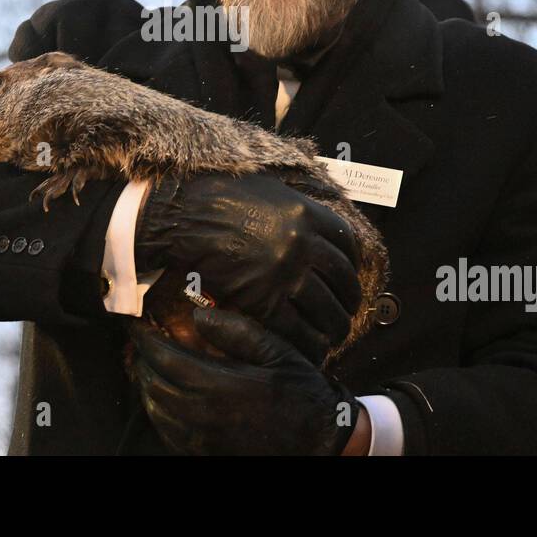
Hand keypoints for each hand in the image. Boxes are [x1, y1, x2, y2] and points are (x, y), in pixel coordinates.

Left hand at [130, 307, 359, 454]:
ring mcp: (203, 439)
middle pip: (153, 385)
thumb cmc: (301, 393)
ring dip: (147, 387)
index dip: (146, 339)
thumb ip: (236, 331)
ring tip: (150, 368)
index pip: (164, 358)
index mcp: (219, 384)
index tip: (137, 324)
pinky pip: (168, 435)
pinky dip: (159, 414)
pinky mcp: (206, 454)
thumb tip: (199, 315)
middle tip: (142, 344)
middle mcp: (204, 414)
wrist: (321, 442)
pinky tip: (166, 400)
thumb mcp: (276, 351)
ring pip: (156, 412)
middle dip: (143, 361)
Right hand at [135, 172, 360, 364]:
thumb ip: (294, 206)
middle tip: (348, 313)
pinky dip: (307, 344)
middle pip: (344, 281)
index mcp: (308, 214)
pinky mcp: (264, 300)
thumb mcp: (268, 189)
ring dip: (334, 328)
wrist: (184, 215)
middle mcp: (304, 244)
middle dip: (350, 302)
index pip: (348, 245)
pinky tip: (309, 348)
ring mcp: (286, 273)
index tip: (349, 278)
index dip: (353, 265)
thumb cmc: (218, 196)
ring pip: (326, 310)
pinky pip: (296, 330)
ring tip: (333, 335)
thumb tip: (309, 220)